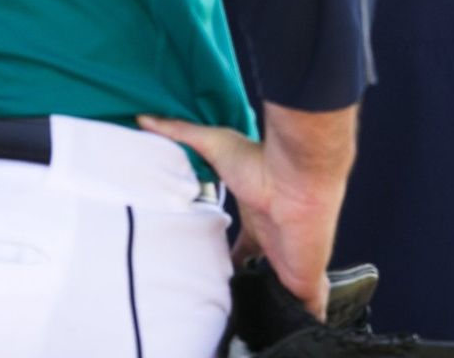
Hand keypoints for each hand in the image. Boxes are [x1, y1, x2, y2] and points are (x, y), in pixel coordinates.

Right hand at [138, 111, 349, 318]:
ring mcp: (292, 263)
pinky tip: (296, 335)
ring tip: (261, 327)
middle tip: (231, 308)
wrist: (298, 177)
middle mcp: (277, 244)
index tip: (216, 273)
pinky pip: (308, 310)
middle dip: (251, 289)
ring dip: (276, 308)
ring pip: (284, 295)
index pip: (244, 249)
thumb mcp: (213, 144)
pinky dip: (306, 321)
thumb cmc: (262, 160)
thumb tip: (145, 117)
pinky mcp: (305, 280)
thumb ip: (180, 132)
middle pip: (262, 275)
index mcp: (260, 221)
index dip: (232, 262)